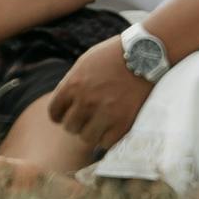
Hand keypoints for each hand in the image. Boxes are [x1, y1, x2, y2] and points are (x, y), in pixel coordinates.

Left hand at [43, 35, 154, 152]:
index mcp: (73, 85)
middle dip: (76, 123)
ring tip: (99, 124)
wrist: (144, 55)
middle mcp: (86, 101)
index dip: (59, 116)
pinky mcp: (122, 123)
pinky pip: (106, 143)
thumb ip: (72, 83)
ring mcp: (104, 113)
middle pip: (69, 127)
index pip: (54, 112)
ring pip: (86, 138)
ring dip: (91, 132)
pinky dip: (108, 138)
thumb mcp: (85, 63)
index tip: (66, 116)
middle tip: (87, 119)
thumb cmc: (113, 56)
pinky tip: (112, 128)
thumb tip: (65, 103)